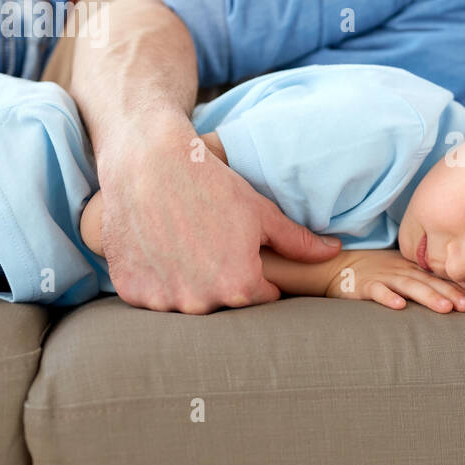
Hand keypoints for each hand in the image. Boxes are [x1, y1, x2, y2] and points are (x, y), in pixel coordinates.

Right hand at [98, 114, 341, 312]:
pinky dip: (155, 278)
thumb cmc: (210, 183)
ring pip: (186, 300)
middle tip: (211, 240)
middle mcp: (201, 301)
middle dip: (223, 279)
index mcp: (240, 286)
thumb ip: (297, 241)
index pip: (262, 296)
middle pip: (223, 302)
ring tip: (184, 241)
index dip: (258, 272)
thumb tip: (334, 252)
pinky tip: (159, 246)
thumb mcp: (260, 211)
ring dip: (188, 282)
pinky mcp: (130, 290)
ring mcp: (162, 299)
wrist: (147, 162)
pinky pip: (151, 294)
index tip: (243, 249)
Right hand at [324, 249, 464, 313]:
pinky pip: (377, 291)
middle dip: (449, 294)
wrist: (337, 264)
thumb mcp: (398, 271)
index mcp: (410, 269)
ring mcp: (382, 277)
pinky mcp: (363, 285)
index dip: (455, 289)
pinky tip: (399, 306)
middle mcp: (400, 271)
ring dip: (427, 296)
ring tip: (445, 308)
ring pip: (408, 286)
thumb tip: (447, 297)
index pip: (436, 278)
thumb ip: (418, 281)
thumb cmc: (373, 270)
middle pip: (428, 282)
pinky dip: (388, 297)